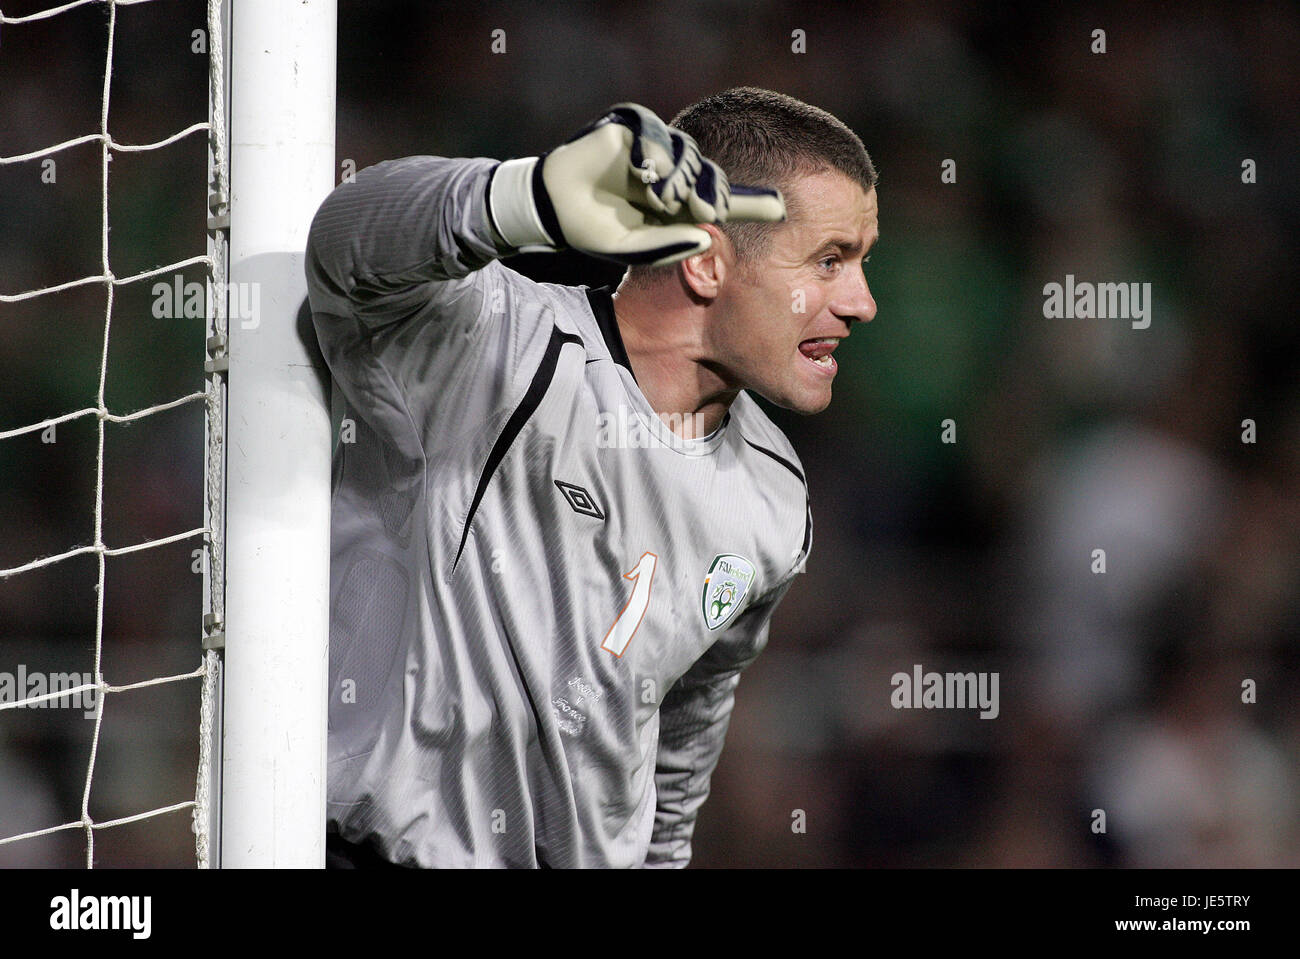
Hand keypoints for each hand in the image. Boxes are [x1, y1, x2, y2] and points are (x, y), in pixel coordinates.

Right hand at [488, 103, 785, 266]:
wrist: (553, 209)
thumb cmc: (594, 231)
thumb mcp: (633, 249)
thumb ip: (668, 246)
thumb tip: (706, 237)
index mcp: (678, 206)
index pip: (722, 201)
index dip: (752, 204)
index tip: (782, 208)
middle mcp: (673, 176)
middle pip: (710, 175)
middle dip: (707, 192)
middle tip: (696, 207)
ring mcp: (654, 151)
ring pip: (686, 153)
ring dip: (679, 175)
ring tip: (655, 194)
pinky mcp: (630, 128)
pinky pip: (655, 131)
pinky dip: (655, 151)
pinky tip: (643, 170)